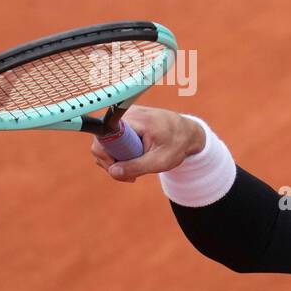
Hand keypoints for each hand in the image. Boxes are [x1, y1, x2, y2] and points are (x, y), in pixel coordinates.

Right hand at [90, 106, 205, 182]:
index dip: (107, 157)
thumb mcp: (160, 161)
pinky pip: (113, 140)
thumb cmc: (177, 145)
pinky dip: (121, 152)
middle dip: (114, 162)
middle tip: (130, 175)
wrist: (188, 132)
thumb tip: (113, 172)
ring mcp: (124, 116)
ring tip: (136, 167)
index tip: (118, 169)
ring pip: (106, 143)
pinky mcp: (125, 121)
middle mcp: (125, 114)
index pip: (104, 138)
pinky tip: (134, 158)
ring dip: (118, 159)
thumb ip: (136, 167)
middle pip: (103, 142)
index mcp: (134, 120)